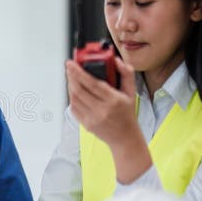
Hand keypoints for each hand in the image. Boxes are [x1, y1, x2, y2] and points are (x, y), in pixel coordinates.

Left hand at [66, 57, 150, 182]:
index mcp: (114, 101)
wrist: (125, 139)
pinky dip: (71, 97)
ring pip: (74, 98)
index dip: (79, 72)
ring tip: (71, 77)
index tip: (72, 64)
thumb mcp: (131, 93)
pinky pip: (73, 108)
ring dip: (70, 85)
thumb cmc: (128, 115)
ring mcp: (92, 118)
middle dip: (71, 76)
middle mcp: (102, 110)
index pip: (92, 84)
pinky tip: (74, 90)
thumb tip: (116, 60)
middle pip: (79, 90)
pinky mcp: (85, 124)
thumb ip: (126, 74)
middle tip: (70, 68)